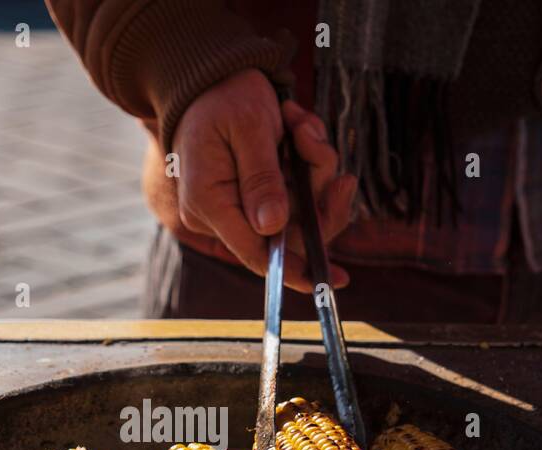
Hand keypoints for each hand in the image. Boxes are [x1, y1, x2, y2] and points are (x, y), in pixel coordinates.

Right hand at [171, 68, 356, 291]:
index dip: (295, 270)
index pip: (256, 254)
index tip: (331, 280)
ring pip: (300, 213)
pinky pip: (299, 195)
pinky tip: (299, 129)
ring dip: (316, 169)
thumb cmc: (225, 97)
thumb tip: (272, 227)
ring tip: (303, 127)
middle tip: (320, 146)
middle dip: (318, 195)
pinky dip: (310, 163)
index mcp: (210, 203)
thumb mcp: (248, 128)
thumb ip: (261, 178)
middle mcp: (224, 214)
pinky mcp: (260, 195)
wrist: (212, 77)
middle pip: (288, 236)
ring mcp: (244, 206)